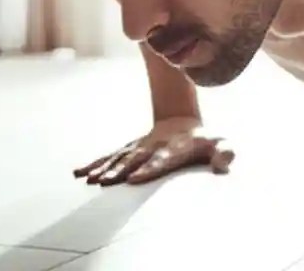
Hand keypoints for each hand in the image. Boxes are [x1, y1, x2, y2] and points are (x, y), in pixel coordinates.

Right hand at [73, 116, 234, 185]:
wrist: (181, 120)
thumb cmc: (203, 139)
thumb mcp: (220, 142)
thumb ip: (225, 153)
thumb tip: (224, 167)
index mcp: (175, 147)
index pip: (161, 159)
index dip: (149, 168)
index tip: (134, 179)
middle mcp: (153, 146)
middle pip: (135, 159)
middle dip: (119, 170)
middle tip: (104, 182)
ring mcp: (139, 147)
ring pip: (119, 157)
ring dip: (104, 168)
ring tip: (90, 180)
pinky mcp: (129, 149)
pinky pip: (109, 156)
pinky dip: (94, 164)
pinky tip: (79, 173)